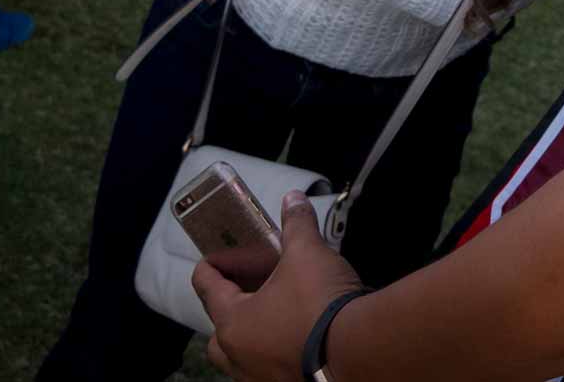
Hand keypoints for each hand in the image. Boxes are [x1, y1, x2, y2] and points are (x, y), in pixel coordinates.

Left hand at [197, 191, 367, 379]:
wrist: (357, 352)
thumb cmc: (319, 302)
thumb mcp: (307, 253)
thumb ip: (296, 225)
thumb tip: (293, 199)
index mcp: (233, 322)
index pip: (206, 286)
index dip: (214, 263)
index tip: (222, 253)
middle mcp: (239, 356)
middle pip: (219, 332)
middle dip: (231, 310)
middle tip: (252, 290)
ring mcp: (260, 378)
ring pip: (243, 356)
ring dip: (254, 335)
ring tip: (279, 314)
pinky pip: (269, 369)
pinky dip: (276, 353)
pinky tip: (299, 338)